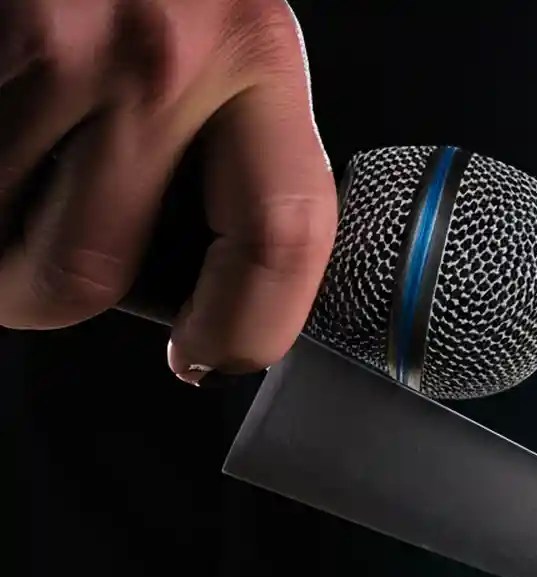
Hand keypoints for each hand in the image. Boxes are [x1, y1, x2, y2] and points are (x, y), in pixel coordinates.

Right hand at [0, 0, 335, 383]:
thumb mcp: (236, 31)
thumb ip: (234, 139)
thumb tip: (208, 279)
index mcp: (258, 56)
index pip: (281, 239)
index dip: (249, 329)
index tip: (218, 356)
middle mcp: (155, 54)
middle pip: (88, 272)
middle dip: (55, 302)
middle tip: (53, 283)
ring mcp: (47, 42)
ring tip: (10, 204)